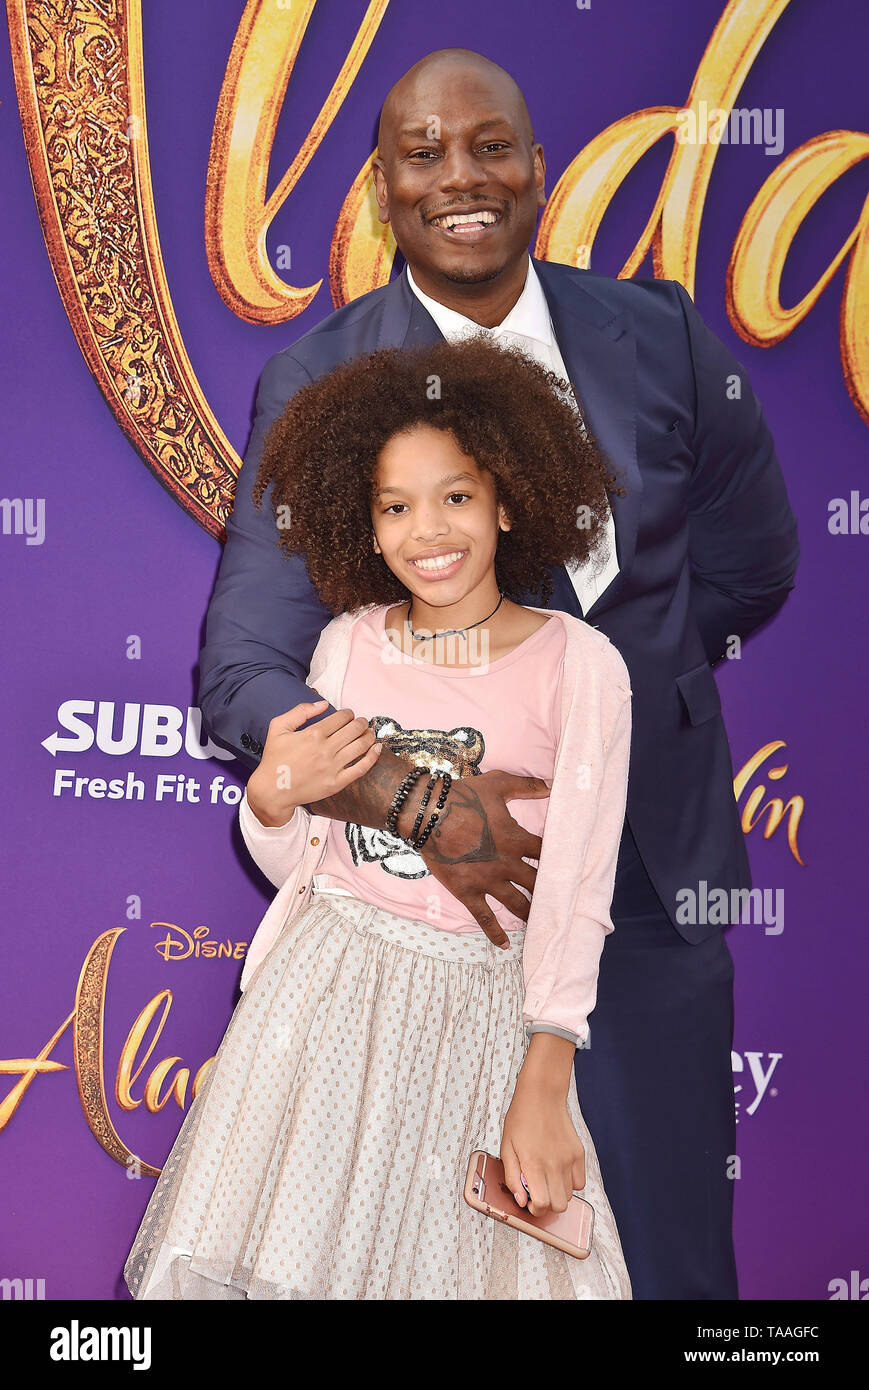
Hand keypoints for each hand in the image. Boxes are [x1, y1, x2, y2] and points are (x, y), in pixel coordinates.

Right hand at [246, 700, 382, 827]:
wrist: (272, 790)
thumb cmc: (274, 758)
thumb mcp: (278, 727)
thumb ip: (300, 711)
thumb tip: (323, 703)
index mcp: (312, 734)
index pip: (341, 718)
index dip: (348, 713)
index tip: (349, 715)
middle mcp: (325, 749)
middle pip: (354, 729)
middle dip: (361, 722)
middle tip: (362, 722)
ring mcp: (332, 767)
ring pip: (361, 746)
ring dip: (369, 736)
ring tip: (369, 733)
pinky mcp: (337, 783)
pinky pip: (361, 768)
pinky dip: (372, 756)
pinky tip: (377, 748)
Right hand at [405, 769, 550, 947]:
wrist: (429, 815)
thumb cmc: (464, 798)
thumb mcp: (498, 784)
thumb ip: (526, 786)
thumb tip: (551, 785)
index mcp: (516, 839)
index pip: (547, 853)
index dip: (559, 859)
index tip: (570, 867)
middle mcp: (507, 864)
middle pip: (537, 883)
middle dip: (552, 892)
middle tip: (565, 904)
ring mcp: (488, 881)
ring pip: (517, 904)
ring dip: (531, 914)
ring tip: (544, 925)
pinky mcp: (468, 893)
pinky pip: (484, 917)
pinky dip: (495, 933)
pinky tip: (504, 945)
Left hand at [500, 1049, 585, 1217]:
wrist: (542, 1096)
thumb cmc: (520, 1120)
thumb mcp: (506, 1148)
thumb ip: (512, 1178)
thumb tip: (521, 1201)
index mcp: (533, 1164)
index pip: (542, 1205)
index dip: (534, 1209)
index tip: (529, 1202)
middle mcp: (554, 1165)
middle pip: (559, 1206)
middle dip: (547, 1205)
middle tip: (538, 1192)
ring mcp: (569, 1159)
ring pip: (570, 1196)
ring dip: (558, 1193)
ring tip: (546, 1177)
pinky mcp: (579, 1154)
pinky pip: (579, 1182)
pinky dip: (570, 1182)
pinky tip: (558, 1170)